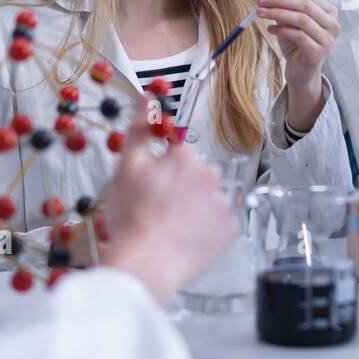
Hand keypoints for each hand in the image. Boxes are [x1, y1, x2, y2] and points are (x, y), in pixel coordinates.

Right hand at [98, 101, 237, 304]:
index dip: (161, 173)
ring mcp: (223, 204)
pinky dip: (206, 231)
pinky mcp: (230, 231)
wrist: (146, 262)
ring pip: (207, 200)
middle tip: (157, 210)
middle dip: (180, 188)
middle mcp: (211, 175)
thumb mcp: (128, 166)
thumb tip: (150, 96)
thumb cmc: (132, 216)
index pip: (176, 156)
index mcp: (186, 157)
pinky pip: (219, 225)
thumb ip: (141, 127)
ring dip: (194, 209)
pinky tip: (186, 239)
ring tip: (170, 227)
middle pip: (195, 176)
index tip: (150, 190)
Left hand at [256, 0, 339, 131]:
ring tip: (260, 12)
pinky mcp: (319, 52)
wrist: (301, 71)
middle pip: (305, 4)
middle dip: (280, 0)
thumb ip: (282, 3)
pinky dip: (282, 30)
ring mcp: (328, 39)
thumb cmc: (296, 43)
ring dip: (277, 13)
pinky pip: (299, 35)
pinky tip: (270, 29)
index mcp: (329, 11)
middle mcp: (332, 23)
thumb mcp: (289, 20)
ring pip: (301, 19)